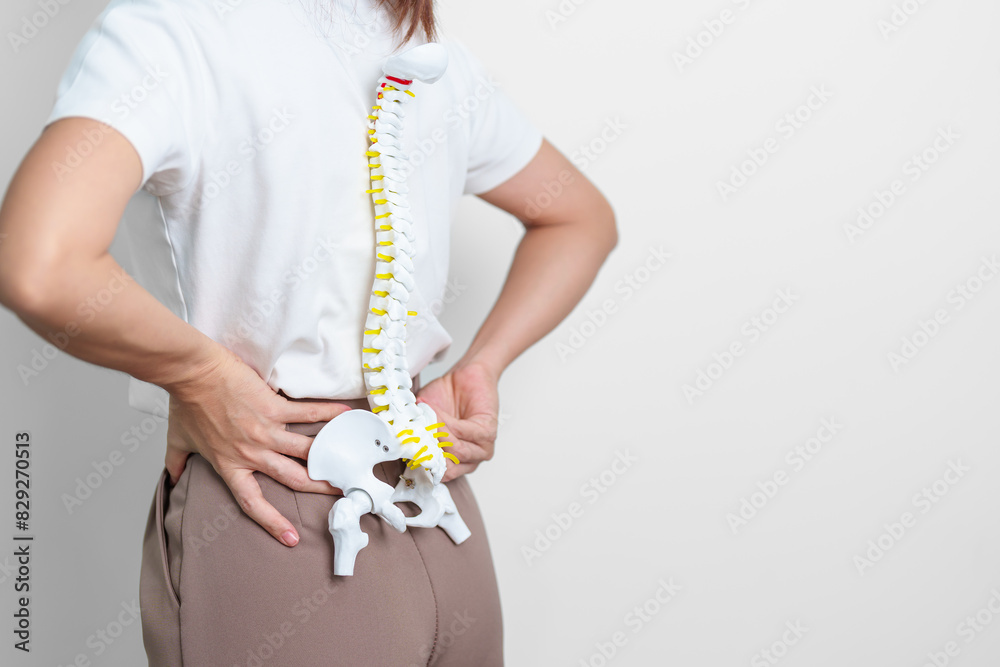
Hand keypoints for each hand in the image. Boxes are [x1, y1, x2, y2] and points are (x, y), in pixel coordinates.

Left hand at [164, 347, 352, 546]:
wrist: (192, 373)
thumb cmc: (186, 403)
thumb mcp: (178, 440)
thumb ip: (177, 463)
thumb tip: (172, 478)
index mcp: (230, 465)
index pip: (253, 502)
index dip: (272, 522)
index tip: (291, 538)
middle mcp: (252, 453)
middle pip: (293, 478)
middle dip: (320, 488)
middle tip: (341, 493)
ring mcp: (265, 431)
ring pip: (306, 451)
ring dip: (330, 456)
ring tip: (350, 459)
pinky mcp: (274, 408)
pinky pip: (308, 414)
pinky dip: (330, 415)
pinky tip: (347, 416)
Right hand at [415, 361, 499, 481]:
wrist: (464, 376)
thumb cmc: (443, 398)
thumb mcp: (423, 418)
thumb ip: (416, 432)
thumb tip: (402, 444)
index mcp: (452, 462)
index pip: (437, 476)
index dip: (421, 463)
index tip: (407, 448)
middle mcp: (468, 461)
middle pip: (447, 468)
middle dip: (430, 448)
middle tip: (418, 430)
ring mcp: (481, 450)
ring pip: (456, 451)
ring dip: (440, 432)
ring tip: (430, 416)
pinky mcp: (488, 433)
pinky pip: (465, 433)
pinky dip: (448, 423)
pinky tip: (439, 412)